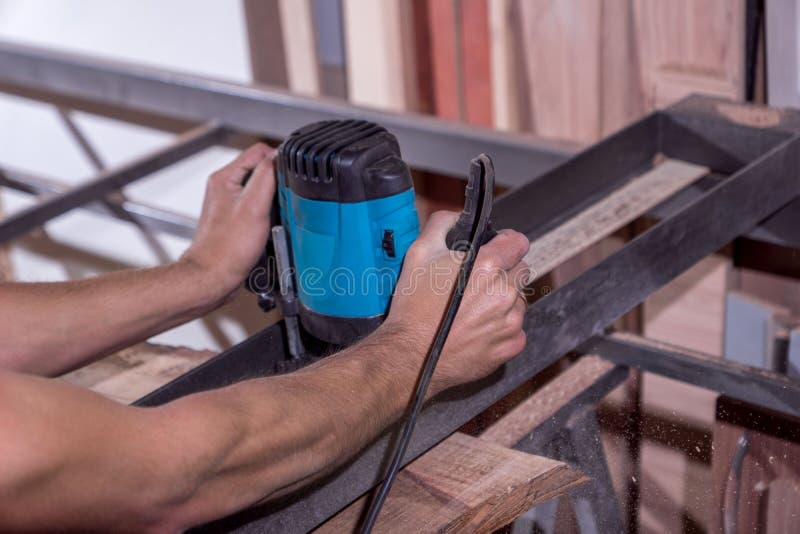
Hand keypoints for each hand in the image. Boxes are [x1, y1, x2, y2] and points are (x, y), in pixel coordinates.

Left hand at [181, 143, 276, 303]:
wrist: (213, 278)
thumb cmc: (227, 248)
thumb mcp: (254, 205)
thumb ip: (267, 175)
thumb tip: (280, 155)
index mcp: (225, 177)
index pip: (260, 151)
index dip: (279, 161)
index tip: (288, 178)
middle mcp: (224, 188)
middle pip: (261, 170)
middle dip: (277, 183)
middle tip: (282, 203)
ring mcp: (229, 205)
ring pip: (262, 191)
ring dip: (274, 202)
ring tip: (274, 219)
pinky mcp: (234, 221)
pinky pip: (258, 209)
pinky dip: (268, 217)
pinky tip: (269, 230)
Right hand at [383, 211, 530, 394]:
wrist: (409, 355)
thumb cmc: (412, 307)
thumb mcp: (418, 254)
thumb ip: (441, 225)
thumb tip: (455, 216)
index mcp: (487, 266)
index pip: (519, 243)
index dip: (507, 243)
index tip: (497, 248)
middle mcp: (504, 292)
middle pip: (521, 271)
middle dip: (504, 272)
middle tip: (476, 282)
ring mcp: (510, 322)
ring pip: (519, 301)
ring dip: (503, 301)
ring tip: (473, 309)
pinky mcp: (509, 346)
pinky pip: (516, 330)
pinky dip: (502, 328)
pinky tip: (477, 329)